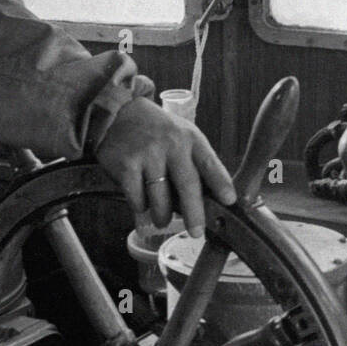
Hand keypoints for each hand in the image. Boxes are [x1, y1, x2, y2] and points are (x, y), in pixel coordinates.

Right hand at [96, 97, 235, 236]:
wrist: (117, 113)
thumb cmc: (156, 130)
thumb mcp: (181, 135)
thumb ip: (194, 161)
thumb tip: (210, 198)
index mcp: (190, 138)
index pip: (210, 163)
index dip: (221, 183)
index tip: (229, 200)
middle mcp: (172, 145)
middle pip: (188, 185)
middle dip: (194, 214)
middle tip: (196, 232)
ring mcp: (148, 155)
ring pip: (160, 199)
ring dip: (162, 216)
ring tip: (162, 221)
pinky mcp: (126, 165)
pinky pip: (137, 198)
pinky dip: (140, 206)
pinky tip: (141, 203)